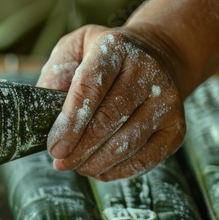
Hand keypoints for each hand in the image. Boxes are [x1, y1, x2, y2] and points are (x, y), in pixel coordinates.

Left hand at [37, 25, 186, 180]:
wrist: (158, 55)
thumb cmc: (103, 58)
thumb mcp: (74, 50)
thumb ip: (54, 76)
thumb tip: (42, 115)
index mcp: (115, 49)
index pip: (90, 86)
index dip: (71, 122)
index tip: (55, 148)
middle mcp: (147, 72)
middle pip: (110, 118)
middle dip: (81, 148)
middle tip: (60, 163)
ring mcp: (167, 100)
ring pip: (129, 142)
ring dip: (97, 162)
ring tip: (77, 166)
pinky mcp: (176, 127)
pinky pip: (146, 158)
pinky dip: (119, 170)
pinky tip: (98, 169)